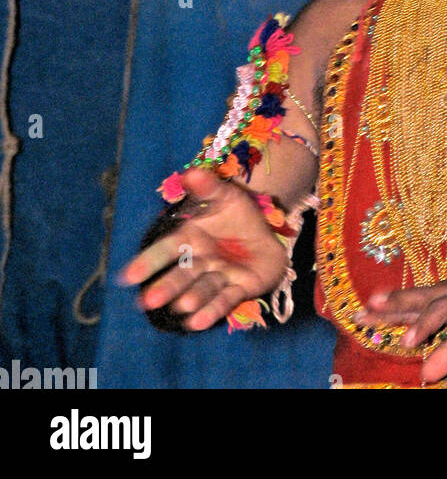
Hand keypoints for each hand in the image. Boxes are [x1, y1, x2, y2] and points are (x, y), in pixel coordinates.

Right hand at [119, 168, 287, 331]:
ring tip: (182, 304)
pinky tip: (197, 323)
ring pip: (203, 288)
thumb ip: (207, 186)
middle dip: (167, 286)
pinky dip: (213, 311)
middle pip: (182, 274)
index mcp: (190, 239)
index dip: (149, 262)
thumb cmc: (238, 215)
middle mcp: (200, 261)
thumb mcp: (225, 196)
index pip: (167, 250)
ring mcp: (219, 277)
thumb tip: (190, 173)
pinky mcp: (239, 289)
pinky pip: (225, 300)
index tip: (127, 276)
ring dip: (193, 297)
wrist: (268, 232)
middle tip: (148, 300)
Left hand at [353, 266, 446, 381]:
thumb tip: (424, 376)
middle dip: (392, 306)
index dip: (385, 312)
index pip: (410, 309)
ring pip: (445, 304)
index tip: (357, 316)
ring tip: (406, 337)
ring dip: (426, 318)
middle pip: (418, 301)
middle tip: (365, 311)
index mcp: (446, 304)